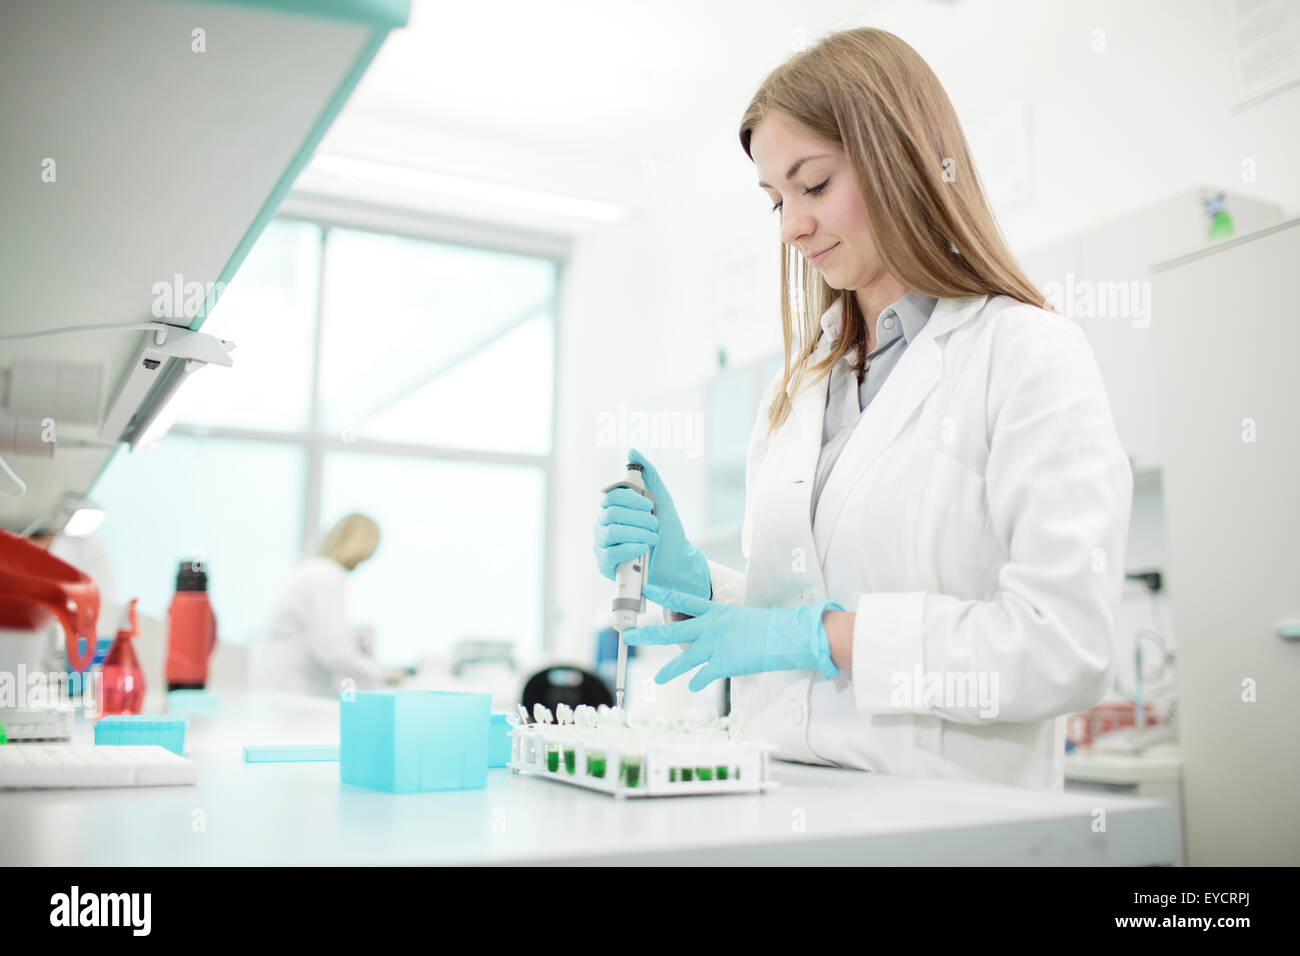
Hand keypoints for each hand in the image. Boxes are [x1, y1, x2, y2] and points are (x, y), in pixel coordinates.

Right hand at [591, 448, 710, 599]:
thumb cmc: (667, 531)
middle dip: (638, 517)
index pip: (611, 495)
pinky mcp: (606, 565)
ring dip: (637, 533)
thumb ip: (648, 474)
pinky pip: (611, 553)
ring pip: (610, 532)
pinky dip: (631, 548)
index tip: (649, 503)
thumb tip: (632, 450)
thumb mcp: (661, 500)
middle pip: (611, 512)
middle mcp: (604, 525)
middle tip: (655, 524)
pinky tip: (643, 549)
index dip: (630, 497)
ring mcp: (602, 546)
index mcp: (613, 509)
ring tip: (653, 538)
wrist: (677, 563)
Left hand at [624, 583, 842, 690]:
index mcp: (715, 611)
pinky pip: (704, 676)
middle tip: (627, 636)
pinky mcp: (722, 663)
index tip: (648, 590)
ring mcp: (714, 645)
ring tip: (657, 679)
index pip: (684, 600)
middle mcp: (710, 627)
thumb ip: (723, 624)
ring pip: (684, 659)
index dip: (665, 595)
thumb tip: (715, 630)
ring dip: (669, 670)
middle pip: (672, 630)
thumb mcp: (740, 617)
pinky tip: (692, 687)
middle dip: (648, 634)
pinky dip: (698, 682)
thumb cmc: (766, 626)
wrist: (782, 636)